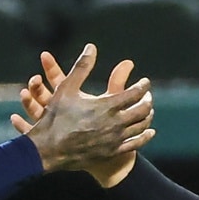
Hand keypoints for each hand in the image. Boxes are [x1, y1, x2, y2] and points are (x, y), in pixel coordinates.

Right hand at [17, 43, 152, 172]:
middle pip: (142, 110)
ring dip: (148, 117)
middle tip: (148, 95)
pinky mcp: (112, 152)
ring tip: (148, 111)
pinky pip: (135, 144)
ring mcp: (114, 140)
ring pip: (141, 127)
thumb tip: (91, 47)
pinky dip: (145, 136)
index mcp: (106, 105)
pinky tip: (150, 132)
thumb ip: (82, 67)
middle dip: (148, 101)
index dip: (143, 86)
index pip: (135, 93)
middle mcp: (115, 123)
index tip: (145, 82)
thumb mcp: (66, 88)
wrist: (49, 149)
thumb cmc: (56, 117)